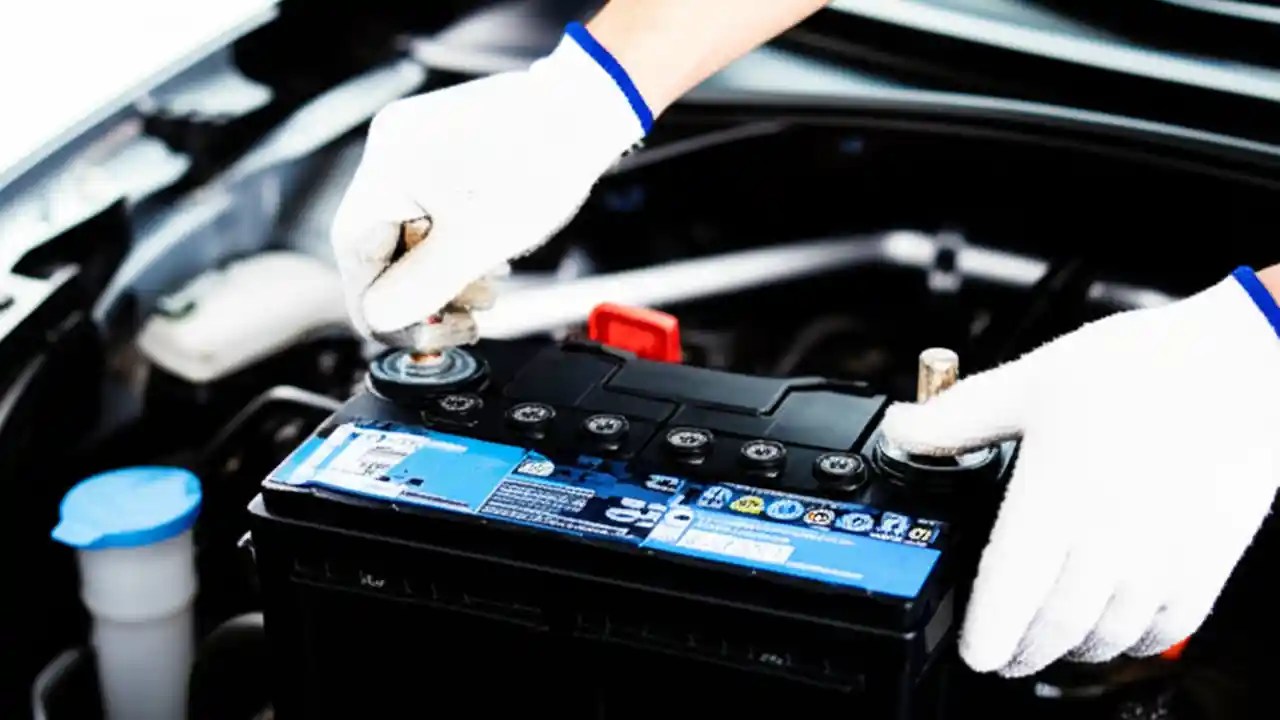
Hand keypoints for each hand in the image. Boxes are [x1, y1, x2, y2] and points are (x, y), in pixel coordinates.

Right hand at [330, 24, 648, 348]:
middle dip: (418, 286)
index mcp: (387, 165)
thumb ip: (421, 285)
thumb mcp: (477, 243)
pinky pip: (432, 204)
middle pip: (382, 237)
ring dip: (441, 268)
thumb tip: (378, 316)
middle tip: (456, 317)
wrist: (588, 109)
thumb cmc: (540, 164)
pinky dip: (453, 240)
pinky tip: (487, 258)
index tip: (397, 330)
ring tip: (484, 291)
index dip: (372, 298)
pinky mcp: (447, 144)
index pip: (354, 247)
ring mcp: (419, 141)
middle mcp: (393, 146)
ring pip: (410, 225)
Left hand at [881, 267, 1279, 677]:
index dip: (986, 635)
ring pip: (1107, 635)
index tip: (973, 648)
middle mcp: (1109, 541)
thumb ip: (960, 417)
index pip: (1009, 596)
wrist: (1241, 364)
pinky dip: (1133, 641)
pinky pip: (1167, 629)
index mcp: (1055, 500)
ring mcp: (1162, 558)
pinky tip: (1115, 628)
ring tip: (1047, 640)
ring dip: (1070, 648)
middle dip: (1019, 652)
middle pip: (1054, 628)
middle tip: (999, 653)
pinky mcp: (1206, 562)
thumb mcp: (1032, 381)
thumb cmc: (1145, 367)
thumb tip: (903, 429)